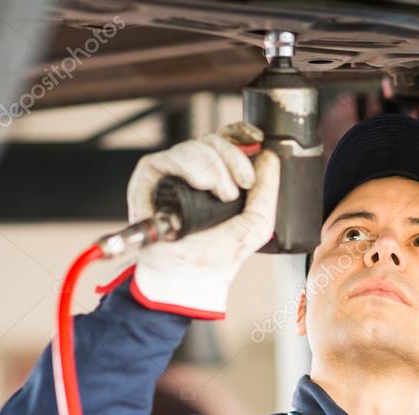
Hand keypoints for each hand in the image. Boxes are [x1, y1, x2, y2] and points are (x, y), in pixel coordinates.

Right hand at [117, 121, 279, 319]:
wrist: (191, 277)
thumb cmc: (218, 255)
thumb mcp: (256, 225)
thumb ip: (268, 192)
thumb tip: (270, 157)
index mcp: (215, 176)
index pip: (226, 140)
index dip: (240, 133)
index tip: (257, 139)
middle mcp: (191, 171)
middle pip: (212, 140)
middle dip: (233, 158)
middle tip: (241, 186)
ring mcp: (169, 174)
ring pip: (193, 146)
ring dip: (215, 168)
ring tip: (223, 195)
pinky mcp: (148, 180)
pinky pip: (168, 158)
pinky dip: (190, 166)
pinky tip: (202, 185)